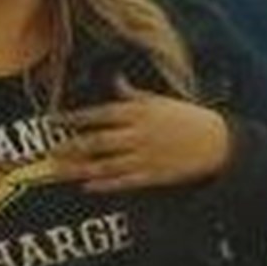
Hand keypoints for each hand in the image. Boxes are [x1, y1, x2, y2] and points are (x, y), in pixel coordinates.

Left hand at [52, 76, 231, 192]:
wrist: (217, 142)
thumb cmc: (186, 117)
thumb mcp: (158, 100)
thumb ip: (132, 93)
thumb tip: (115, 79)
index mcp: (138, 113)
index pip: (98, 114)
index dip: (73, 118)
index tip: (52, 121)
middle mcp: (138, 135)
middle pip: (97, 142)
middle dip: (70, 147)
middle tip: (49, 151)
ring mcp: (145, 157)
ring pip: (106, 164)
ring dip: (80, 169)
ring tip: (58, 172)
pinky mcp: (154, 176)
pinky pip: (124, 181)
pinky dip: (105, 184)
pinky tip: (87, 186)